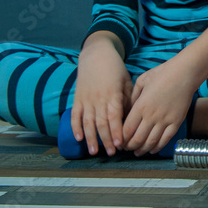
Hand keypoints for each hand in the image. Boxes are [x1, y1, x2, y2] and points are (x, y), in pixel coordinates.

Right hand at [72, 32, 131, 155]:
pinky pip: (75, 115)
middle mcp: (98, 99)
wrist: (96, 54)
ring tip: (93, 152)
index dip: (117, 131)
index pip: (115, 117)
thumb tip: (132, 117)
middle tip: (111, 153)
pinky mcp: (77, 98)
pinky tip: (78, 138)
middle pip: (102, 123)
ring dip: (91, 138)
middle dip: (106, 140)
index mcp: (112, 94)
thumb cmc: (115, 68)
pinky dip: (75, 127)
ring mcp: (86, 99)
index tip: (121, 144)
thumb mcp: (127, 81)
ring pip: (88, 122)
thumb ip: (128, 99)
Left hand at [122, 59, 197, 155]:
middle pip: (137, 139)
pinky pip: (165, 139)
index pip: (127, 130)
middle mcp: (152, 116)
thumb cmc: (163, 73)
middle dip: (130, 147)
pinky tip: (152, 149)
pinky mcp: (176, 122)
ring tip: (137, 152)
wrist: (185, 73)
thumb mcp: (141, 81)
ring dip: (142, 150)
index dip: (121, 139)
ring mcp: (165, 120)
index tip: (119, 141)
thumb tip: (128, 109)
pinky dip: (158, 147)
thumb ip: (133, 96)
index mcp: (141, 106)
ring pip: (151, 142)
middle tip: (126, 149)